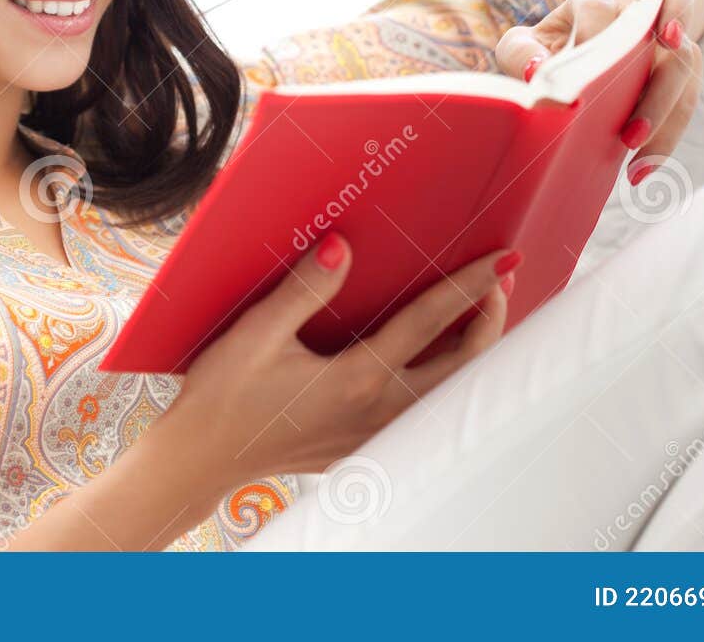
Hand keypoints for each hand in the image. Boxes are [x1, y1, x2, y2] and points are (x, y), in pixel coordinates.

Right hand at [154, 234, 515, 489]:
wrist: (202, 458)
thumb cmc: (223, 395)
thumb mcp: (258, 333)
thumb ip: (307, 287)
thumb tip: (344, 245)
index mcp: (358, 377)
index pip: (429, 321)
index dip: (469, 286)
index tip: (500, 258)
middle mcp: (379, 410)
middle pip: (463, 366)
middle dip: (490, 320)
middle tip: (501, 279)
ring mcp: (375, 433)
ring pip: (450, 393)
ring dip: (474, 352)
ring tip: (483, 315)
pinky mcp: (364, 445)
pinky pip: (425, 410)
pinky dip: (447, 379)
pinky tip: (438, 360)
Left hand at [493, 0, 702, 174]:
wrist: (581, 46)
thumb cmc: (548, 47)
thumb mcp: (525, 45)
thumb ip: (521, 53)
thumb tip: (539, 74)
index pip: (599, 3)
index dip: (593, 32)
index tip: (582, 72)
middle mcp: (637, 7)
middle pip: (660, 29)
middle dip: (650, 84)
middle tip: (629, 134)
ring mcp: (667, 35)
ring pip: (687, 63)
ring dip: (667, 114)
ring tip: (638, 159)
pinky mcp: (682, 65)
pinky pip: (689, 95)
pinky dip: (671, 133)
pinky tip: (644, 167)